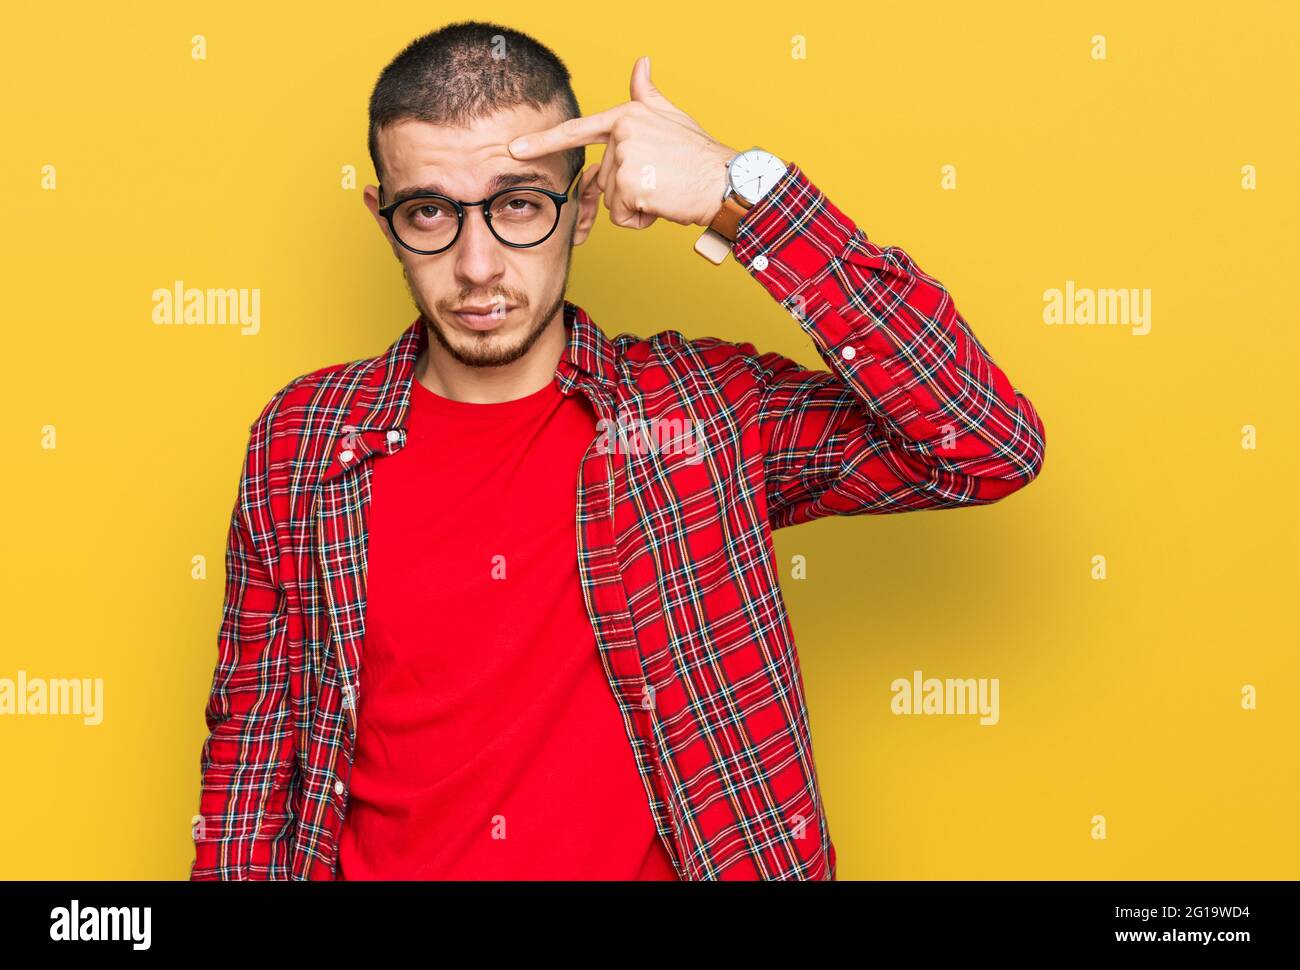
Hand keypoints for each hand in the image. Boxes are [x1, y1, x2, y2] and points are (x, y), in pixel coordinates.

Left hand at [507, 55, 738, 229]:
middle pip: (603, 178)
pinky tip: (663, 204)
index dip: (543, 142)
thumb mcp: (671, 116)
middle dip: (629, 190)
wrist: (725, 181)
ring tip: (664, 191)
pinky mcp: (632, 187)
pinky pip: (622, 216)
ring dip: (636, 205)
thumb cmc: (699, 154)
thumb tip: (641, 63)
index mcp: (627, 116)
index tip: (514, 149)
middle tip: (661, 180)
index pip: (578, 131)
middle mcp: (622, 134)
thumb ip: (647, 94)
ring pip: (612, 199)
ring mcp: (626, 159)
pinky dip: (642, 219)